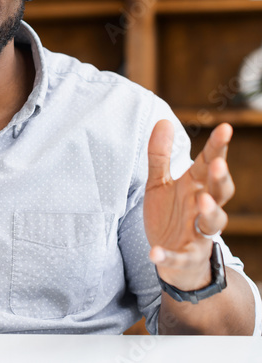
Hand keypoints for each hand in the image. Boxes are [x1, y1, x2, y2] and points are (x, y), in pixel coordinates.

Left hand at [144, 120, 234, 290]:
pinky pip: (179, 257)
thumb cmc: (171, 216)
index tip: (225, 128)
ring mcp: (197, 234)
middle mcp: (201, 209)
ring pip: (212, 224)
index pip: (209, 164)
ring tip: (202, 200)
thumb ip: (160, 155)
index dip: (217, 147)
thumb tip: (163, 120)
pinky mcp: (186, 256)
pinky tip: (155, 253)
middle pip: (220, 192)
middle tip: (216, 164)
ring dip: (210, 213)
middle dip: (220, 178)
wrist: (172, 260)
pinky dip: (168, 257)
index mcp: (195, 187)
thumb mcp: (159, 183)